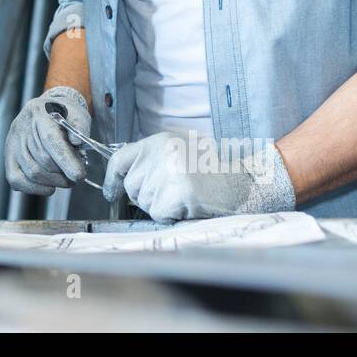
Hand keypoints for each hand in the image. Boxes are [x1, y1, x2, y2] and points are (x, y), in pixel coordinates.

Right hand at [5, 86, 91, 194]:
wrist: (46, 109)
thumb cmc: (64, 114)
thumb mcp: (77, 113)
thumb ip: (79, 126)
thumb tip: (76, 142)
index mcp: (40, 113)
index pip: (50, 139)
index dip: (65, 160)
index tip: (79, 176)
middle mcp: (22, 127)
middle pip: (43, 159)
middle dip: (63, 174)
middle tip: (77, 176)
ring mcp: (12, 143)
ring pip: (32, 172)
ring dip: (53, 182)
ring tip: (65, 180)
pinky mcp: (9, 156)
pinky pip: (16, 179)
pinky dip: (35, 188)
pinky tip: (49, 187)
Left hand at [102, 132, 295, 221]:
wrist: (246, 181)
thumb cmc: (213, 171)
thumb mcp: (180, 152)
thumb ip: (153, 160)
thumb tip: (124, 180)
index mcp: (159, 141)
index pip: (120, 158)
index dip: (112, 179)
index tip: (111, 192)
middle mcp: (160, 153)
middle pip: (132, 186)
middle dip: (147, 196)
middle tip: (173, 192)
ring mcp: (169, 172)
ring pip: (145, 203)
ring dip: (162, 207)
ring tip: (186, 196)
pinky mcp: (178, 192)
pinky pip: (159, 214)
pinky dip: (171, 216)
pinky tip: (189, 206)